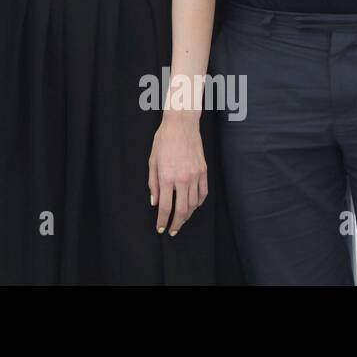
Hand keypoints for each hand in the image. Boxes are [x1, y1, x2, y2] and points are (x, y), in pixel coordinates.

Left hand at [148, 115, 207, 235]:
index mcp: (166, 177)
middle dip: (176, 224)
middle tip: (172, 231)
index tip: (161, 228)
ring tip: (181, 220)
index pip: (165, 207)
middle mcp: (182, 179)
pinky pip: (203, 193)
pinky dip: (198, 203)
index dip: (162, 221)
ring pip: (194, 204)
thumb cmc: (163, 140)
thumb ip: (152, 183)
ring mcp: (195, 176)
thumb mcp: (152, 161)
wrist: (182, 125)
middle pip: (181, 210)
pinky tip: (193, 206)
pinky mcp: (204, 172)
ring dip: (187, 216)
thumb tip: (154, 202)